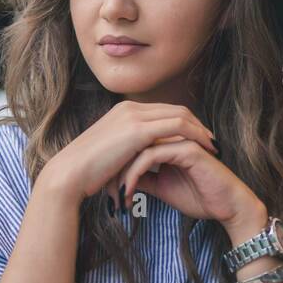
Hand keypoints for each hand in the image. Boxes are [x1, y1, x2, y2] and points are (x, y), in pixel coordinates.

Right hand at [37, 99, 217, 209]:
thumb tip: (140, 161)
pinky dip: (194, 135)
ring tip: (213, 146)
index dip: (184, 123)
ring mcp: (134, 116)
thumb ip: (127, 150)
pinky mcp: (138, 130)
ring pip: (180, 115)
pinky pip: (176, 126)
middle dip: (197, 124)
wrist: (70, 174)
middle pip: (175, 109)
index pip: (163, 111)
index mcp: (123, 111)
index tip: (198, 138)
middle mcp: (130, 108)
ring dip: (200, 130)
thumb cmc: (86, 172)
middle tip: (212, 141)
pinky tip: (203, 150)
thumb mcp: (110, 155)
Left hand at [116, 135, 267, 238]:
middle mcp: (172, 135)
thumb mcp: (161, 187)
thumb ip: (143, 177)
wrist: (226, 207)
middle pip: (132, 142)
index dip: (116, 164)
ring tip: (115, 194)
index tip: (104, 188)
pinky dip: (136, 173)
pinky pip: (153, 155)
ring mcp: (180, 139)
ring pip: (139, 147)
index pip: (132, 144)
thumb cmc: (198, 196)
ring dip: (123, 171)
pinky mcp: (187, 149)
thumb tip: (120, 179)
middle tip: (104, 191)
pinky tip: (129, 190)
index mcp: (166, 140)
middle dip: (115, 167)